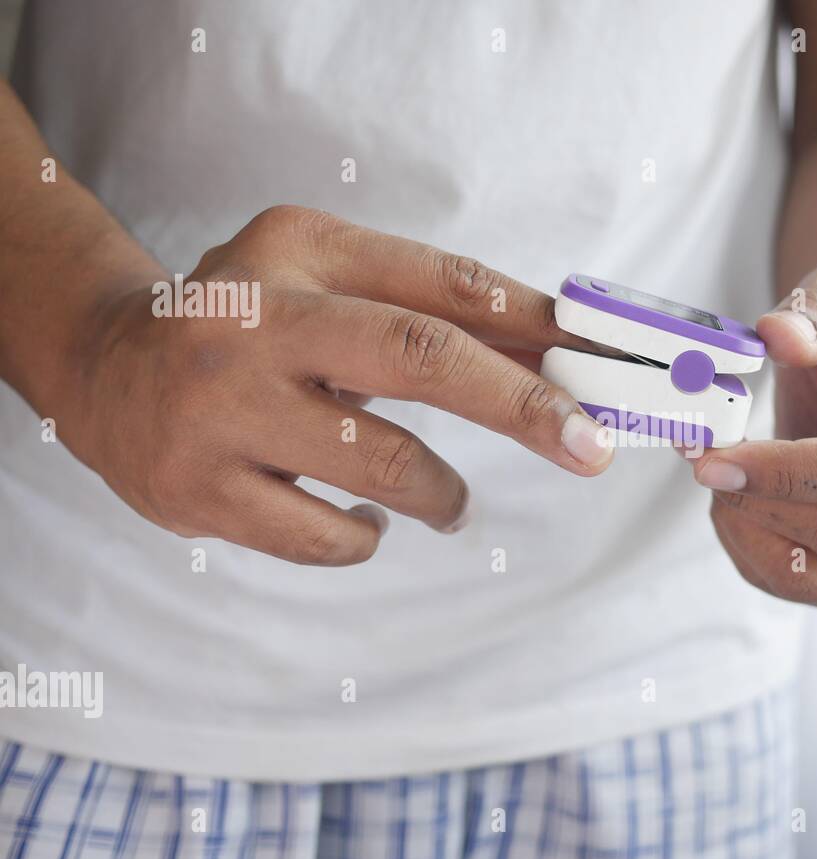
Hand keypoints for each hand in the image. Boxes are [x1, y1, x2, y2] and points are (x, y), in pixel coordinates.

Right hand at [52, 205, 613, 564]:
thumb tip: (555, 347)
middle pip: (423, 358)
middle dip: (524, 406)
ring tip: (448, 501)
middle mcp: (257, 321)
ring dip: (443, 494)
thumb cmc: (247, 324)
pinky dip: (368, 537)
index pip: (443, 285)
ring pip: (386, 465)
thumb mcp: (324, 279)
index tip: (603, 364)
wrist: (103, 369)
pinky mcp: (201, 491)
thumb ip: (429, 307)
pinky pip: (327, 538)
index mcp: (299, 251)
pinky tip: (364, 520)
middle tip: (589, 447)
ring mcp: (223, 411)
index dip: (535, 325)